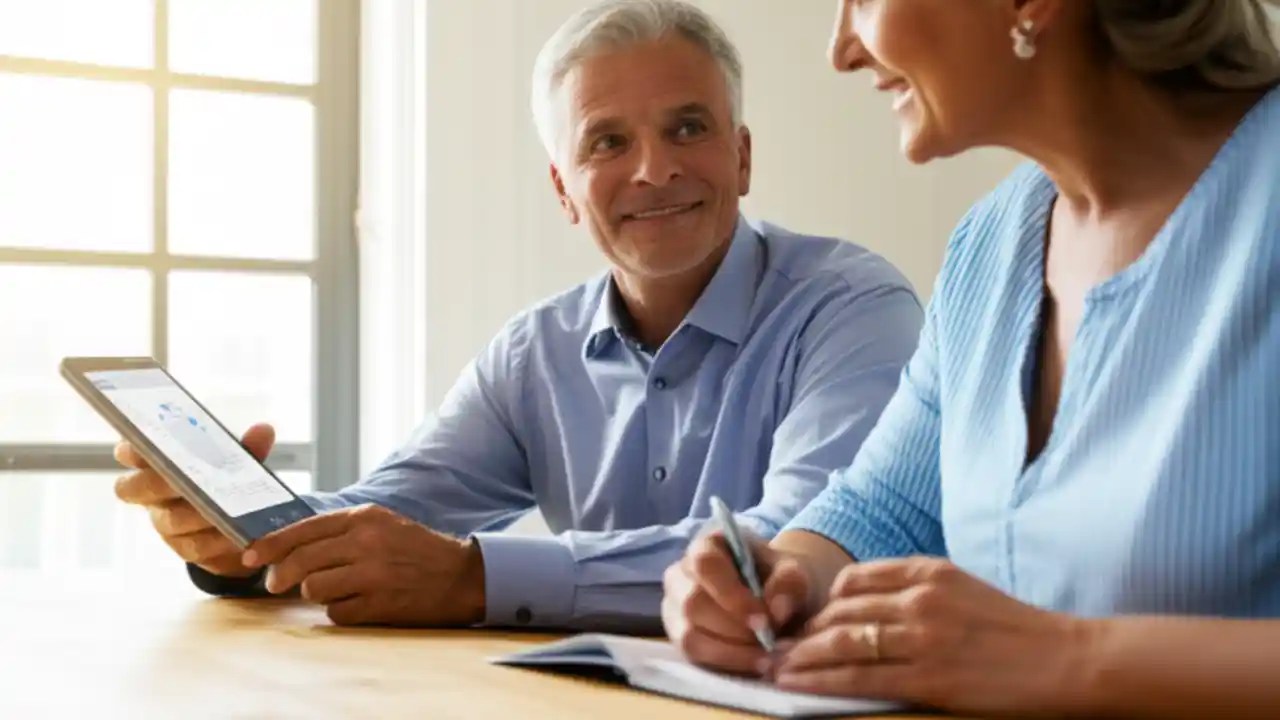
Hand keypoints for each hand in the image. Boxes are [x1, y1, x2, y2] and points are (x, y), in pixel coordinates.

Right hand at [113, 423, 276, 578]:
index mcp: (158, 465)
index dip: (131, 450)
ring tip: (223, 509)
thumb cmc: (224, 483)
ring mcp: (166, 524)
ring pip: (170, 520)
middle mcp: (154, 495)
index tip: (141, 445)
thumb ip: (246, 448)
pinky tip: (236, 534)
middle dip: (159, 483)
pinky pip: (195, 546)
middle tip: (183, 479)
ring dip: (196, 514)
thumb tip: (263, 430)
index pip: (131, 453)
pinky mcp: (186, 549)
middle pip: (136, 489)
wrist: (237, 529)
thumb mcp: (236, 463)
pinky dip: (217, 540)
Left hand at [242, 504, 485, 626]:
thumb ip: (340, 531)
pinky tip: (356, 603)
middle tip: (274, 584)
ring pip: (314, 588)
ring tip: (334, 590)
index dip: (270, 545)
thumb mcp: (381, 524)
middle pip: (301, 561)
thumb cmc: (415, 550)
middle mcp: (366, 542)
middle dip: (279, 576)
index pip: (303, 529)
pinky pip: (336, 612)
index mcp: (364, 518)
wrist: (460, 576)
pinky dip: (339, 611)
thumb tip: (289, 547)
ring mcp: (373, 574)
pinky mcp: (380, 603)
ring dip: (314, 593)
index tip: (249, 556)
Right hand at [662, 530, 815, 674]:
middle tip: (769, 642)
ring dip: (730, 651)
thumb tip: (776, 608)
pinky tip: (753, 664)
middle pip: (693, 603)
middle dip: (733, 629)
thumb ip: (789, 582)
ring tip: (765, 658)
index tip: (763, 621)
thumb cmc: (779, 580)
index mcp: (707, 546)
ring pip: (688, 634)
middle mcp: (681, 573)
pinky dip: (724, 663)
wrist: (776, 600)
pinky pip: (692, 655)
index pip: (705, 565)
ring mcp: (675, 606)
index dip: (731, 595)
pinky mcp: (678, 636)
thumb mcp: (794, 573)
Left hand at [772, 557, 1089, 715]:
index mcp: (928, 570)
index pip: (854, 580)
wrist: (1067, 660)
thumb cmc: (1016, 630)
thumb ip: (916, 592)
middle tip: (775, 648)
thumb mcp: (963, 590)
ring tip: (776, 669)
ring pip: (843, 642)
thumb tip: (864, 612)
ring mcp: (924, 636)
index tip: (805, 622)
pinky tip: (799, 686)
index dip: (822, 604)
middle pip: (842, 611)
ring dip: (802, 657)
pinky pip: (861, 676)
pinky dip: (822, 680)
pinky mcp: (930, 676)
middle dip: (803, 633)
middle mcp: (920, 597)